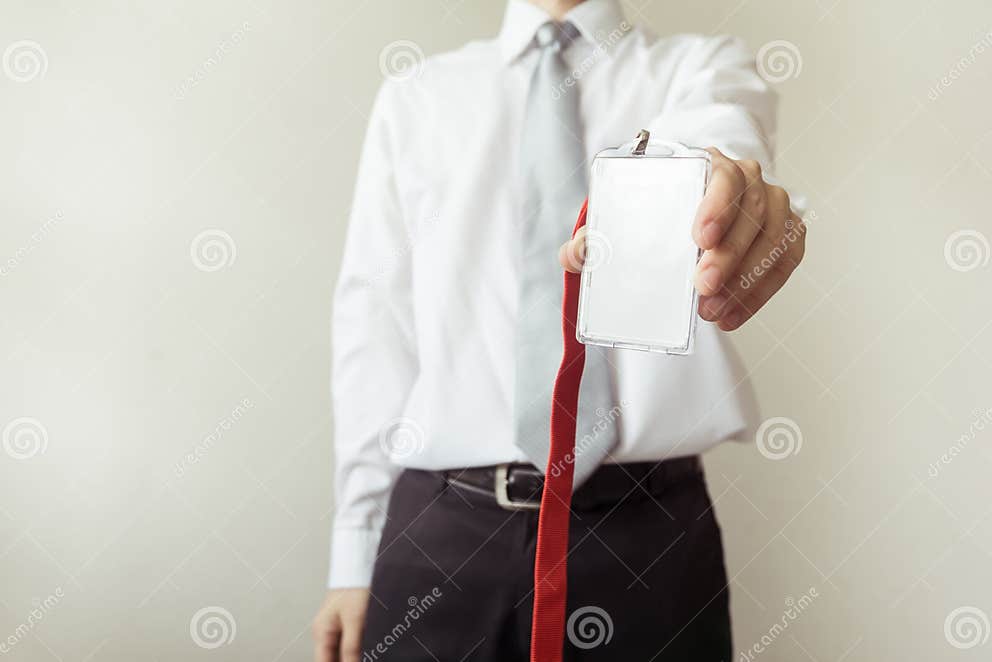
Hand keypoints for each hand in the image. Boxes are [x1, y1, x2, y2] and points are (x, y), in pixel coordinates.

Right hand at [312, 588, 369, 661]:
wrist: (362, 563)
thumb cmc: (355, 585)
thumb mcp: (355, 618)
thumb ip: (351, 646)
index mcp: (322, 631)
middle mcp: (328, 631)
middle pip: (334, 658)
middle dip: (348, 661)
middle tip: (366, 658)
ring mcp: (339, 627)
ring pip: (344, 652)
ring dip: (354, 655)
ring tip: (369, 654)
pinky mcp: (351, 623)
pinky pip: (353, 643)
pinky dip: (360, 649)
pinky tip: (371, 649)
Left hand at [559, 147, 806, 330]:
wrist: (694, 204)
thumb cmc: (660, 206)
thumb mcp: (627, 212)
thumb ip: (598, 233)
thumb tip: (573, 255)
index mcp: (708, 165)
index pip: (723, 175)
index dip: (716, 205)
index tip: (698, 237)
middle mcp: (749, 179)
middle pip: (751, 210)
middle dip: (729, 254)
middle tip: (701, 287)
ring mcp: (773, 205)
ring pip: (773, 238)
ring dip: (746, 280)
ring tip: (711, 311)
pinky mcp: (785, 233)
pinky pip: (785, 262)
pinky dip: (760, 292)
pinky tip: (730, 316)